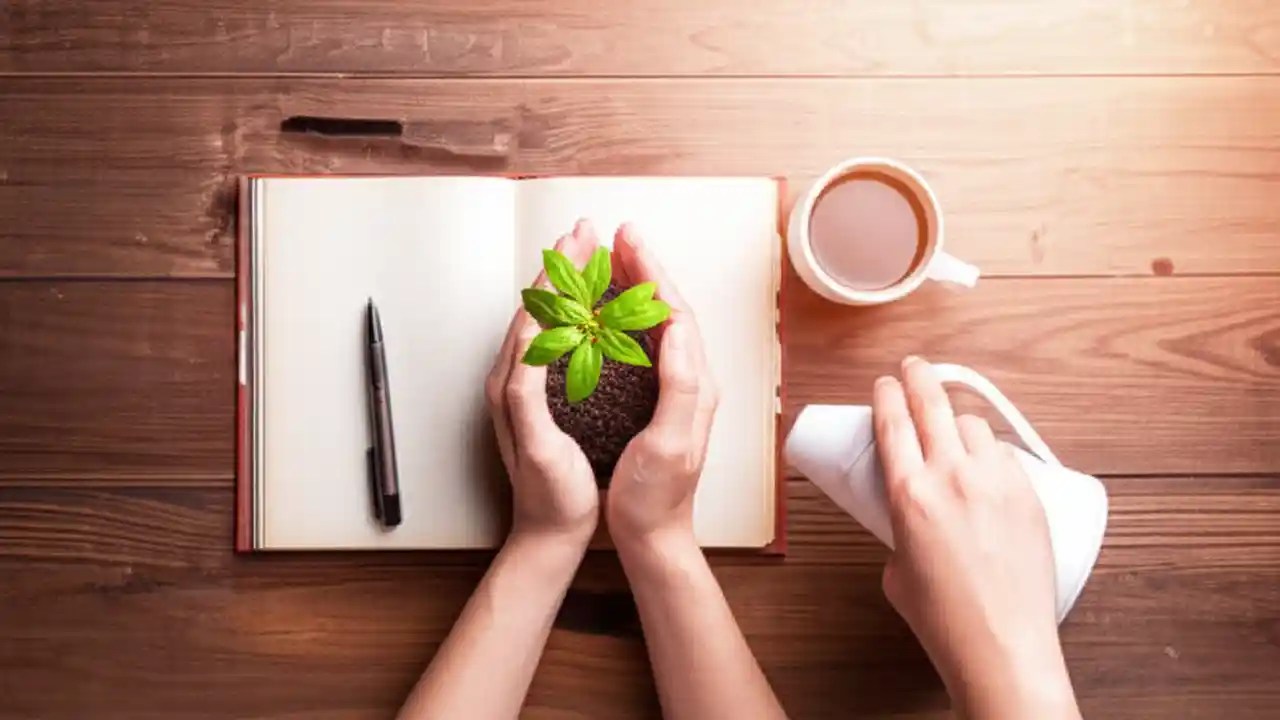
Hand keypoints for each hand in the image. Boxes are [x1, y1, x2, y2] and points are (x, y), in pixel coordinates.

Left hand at [486, 222, 601, 544]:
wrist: (548, 537)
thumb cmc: (550, 498)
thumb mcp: (541, 450)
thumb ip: (527, 400)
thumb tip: (529, 351)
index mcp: (512, 386)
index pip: (533, 313)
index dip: (558, 274)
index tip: (580, 243)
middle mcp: (514, 381)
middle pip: (537, 308)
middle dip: (562, 267)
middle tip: (586, 233)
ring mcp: (528, 390)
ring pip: (547, 320)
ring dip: (568, 285)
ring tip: (590, 258)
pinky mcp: (542, 400)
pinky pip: (557, 342)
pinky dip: (575, 314)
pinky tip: (594, 309)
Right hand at [606, 224, 718, 547]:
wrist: (653, 537)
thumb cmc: (655, 499)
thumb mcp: (670, 444)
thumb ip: (679, 388)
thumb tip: (676, 333)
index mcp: (695, 385)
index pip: (676, 312)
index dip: (652, 272)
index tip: (628, 241)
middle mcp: (691, 381)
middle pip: (668, 308)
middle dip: (645, 267)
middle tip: (619, 235)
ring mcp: (675, 390)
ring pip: (657, 322)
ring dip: (637, 285)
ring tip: (614, 258)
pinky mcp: (658, 401)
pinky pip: (646, 342)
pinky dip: (628, 315)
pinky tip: (609, 310)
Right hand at [873, 356, 1080, 719]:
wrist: (1002, 645)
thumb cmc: (945, 619)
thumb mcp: (897, 568)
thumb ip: (901, 526)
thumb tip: (914, 512)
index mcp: (908, 494)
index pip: (893, 421)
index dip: (886, 393)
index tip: (885, 382)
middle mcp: (952, 477)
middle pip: (933, 403)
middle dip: (920, 377)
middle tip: (915, 368)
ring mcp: (996, 482)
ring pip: (974, 423)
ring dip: (958, 419)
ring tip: (953, 427)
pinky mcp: (1029, 495)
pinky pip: (1005, 454)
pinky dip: (990, 451)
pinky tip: (986, 464)